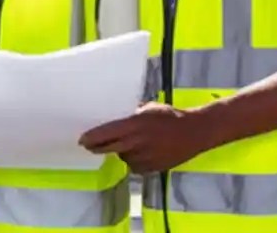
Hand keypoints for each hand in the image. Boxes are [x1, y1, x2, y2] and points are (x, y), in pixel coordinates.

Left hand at [78, 103, 213, 174]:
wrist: (195, 133)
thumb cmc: (171, 116)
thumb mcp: (149, 108)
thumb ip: (132, 113)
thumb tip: (117, 115)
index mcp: (134, 125)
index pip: (106, 133)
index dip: (92, 138)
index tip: (81, 140)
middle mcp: (136, 143)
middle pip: (108, 148)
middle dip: (97, 147)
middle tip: (90, 145)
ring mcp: (144, 158)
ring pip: (122, 157)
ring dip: (121, 152)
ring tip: (131, 143)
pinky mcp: (151, 169)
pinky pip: (134, 166)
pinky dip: (134, 160)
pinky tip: (142, 152)